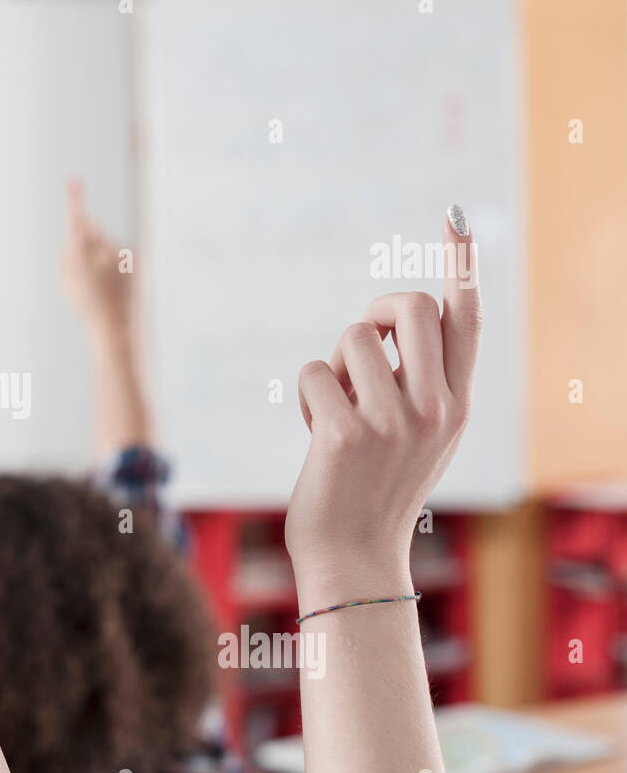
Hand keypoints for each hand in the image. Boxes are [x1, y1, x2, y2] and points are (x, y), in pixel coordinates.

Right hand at [60, 180, 136, 343]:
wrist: (113, 322)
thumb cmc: (85, 303)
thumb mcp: (65, 280)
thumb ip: (66, 255)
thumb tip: (75, 238)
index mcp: (81, 255)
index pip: (77, 221)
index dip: (74, 199)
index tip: (74, 180)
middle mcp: (103, 250)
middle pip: (92, 232)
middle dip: (87, 238)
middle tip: (88, 264)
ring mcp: (121, 252)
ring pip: (106, 244)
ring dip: (103, 257)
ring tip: (104, 282)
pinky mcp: (134, 256)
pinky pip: (119, 252)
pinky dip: (116, 263)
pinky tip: (117, 282)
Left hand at [285, 209, 480, 603]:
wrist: (354, 555)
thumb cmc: (375, 489)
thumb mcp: (417, 435)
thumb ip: (419, 383)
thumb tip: (386, 326)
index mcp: (456, 403)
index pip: (466, 319)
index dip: (459, 263)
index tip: (455, 217)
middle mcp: (436, 408)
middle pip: (409, 306)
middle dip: (373, 312)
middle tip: (360, 347)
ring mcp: (393, 422)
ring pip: (351, 339)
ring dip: (332, 368)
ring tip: (336, 410)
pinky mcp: (345, 435)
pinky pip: (313, 372)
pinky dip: (306, 396)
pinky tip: (316, 433)